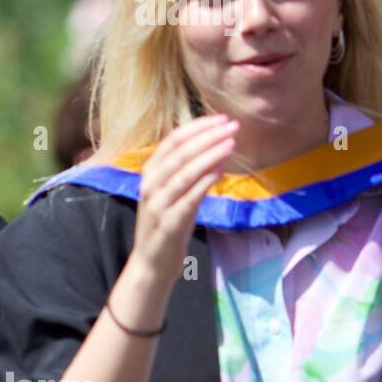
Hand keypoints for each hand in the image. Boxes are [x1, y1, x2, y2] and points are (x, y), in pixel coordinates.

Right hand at [131, 114, 237, 290]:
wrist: (151, 262)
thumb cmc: (166, 225)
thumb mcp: (174, 194)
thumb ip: (190, 174)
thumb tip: (217, 151)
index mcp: (149, 174)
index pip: (172, 142)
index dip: (197, 128)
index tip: (221, 118)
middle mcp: (150, 186)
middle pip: (179, 153)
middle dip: (207, 136)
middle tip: (232, 126)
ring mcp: (158, 204)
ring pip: (183, 173)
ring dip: (209, 155)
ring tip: (231, 142)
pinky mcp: (169, 223)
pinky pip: (188, 197)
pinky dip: (204, 181)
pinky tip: (220, 170)